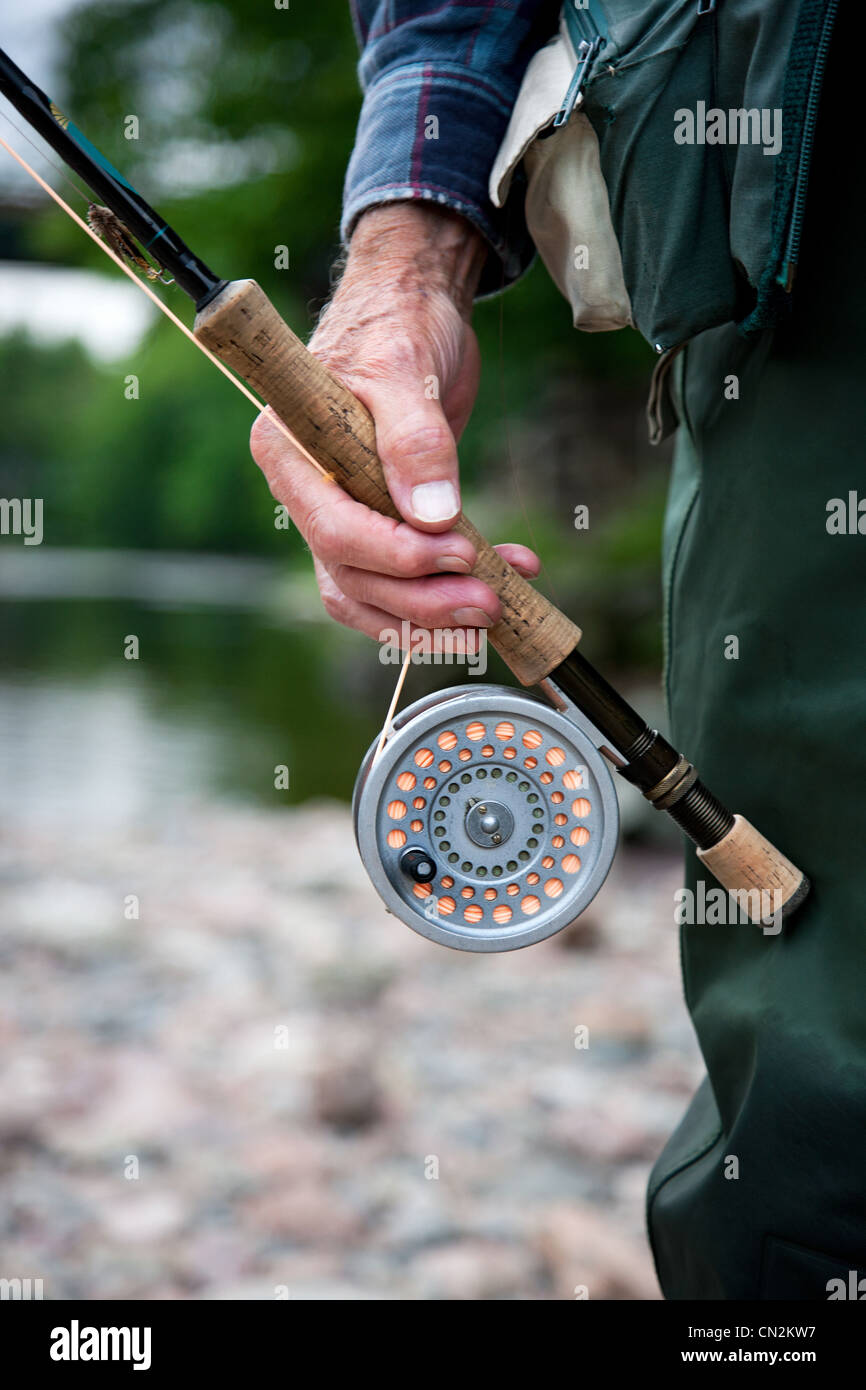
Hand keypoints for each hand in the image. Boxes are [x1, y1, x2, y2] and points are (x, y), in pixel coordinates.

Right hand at [250, 202, 539, 644]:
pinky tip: (503, 576)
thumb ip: (415, 441)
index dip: (394, 555)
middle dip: (421, 599)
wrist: (416, 303)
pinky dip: (445, 592)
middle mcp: (306, 491)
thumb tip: (434, 519)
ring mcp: (340, 511)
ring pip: (372, 593)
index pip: (333, 529)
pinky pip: (400, 582)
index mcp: (289, 452)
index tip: (458, 553)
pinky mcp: (378, 521)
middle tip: (488, 600)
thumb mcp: (405, 369)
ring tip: (498, 602)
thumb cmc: (397, 321)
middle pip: (352, 575)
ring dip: (433, 611)